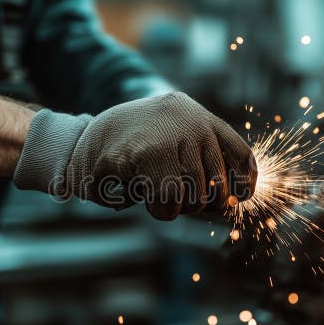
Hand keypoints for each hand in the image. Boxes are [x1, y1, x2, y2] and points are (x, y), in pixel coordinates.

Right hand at [13, 92, 256, 219]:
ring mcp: (165, 139)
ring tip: (147, 189)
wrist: (79, 139)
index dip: (244, 182)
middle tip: (168, 193)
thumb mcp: (169, 139)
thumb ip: (200, 161)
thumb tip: (231, 201)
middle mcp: (188, 123)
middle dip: (196, 202)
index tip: (238, 198)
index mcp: (197, 116)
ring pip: (193, 196)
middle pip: (216, 185)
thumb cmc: (129, 145)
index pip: (239, 153)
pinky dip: (154, 208)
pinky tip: (133, 193)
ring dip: (172, 206)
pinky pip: (166, 203)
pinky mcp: (141, 159)